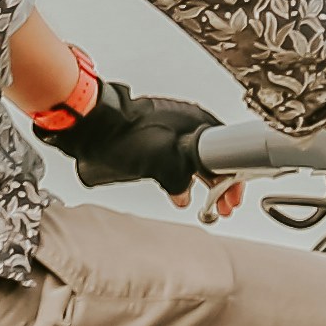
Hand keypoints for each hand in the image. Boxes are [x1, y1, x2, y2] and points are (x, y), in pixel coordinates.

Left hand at [38, 72, 219, 198]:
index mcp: (194, 120)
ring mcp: (171, 125)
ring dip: (202, 182)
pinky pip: (178, 157)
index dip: (232, 180)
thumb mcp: (159, 162)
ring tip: (203, 201)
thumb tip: (184, 194)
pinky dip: (184, 174)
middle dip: (220, 185)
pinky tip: (178, 188)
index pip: (228, 151)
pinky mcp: (155, 133)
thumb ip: (179, 179)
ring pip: (196, 158)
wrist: (92, 124)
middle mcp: (186, 120)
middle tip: (222, 206)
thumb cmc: (122, 134)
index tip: (231, 198)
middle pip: (215, 156)